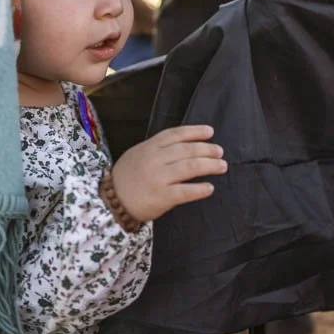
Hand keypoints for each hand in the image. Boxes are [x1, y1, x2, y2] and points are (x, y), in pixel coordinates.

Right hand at [110, 125, 225, 221]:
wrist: (111, 202)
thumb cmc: (127, 178)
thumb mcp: (138, 155)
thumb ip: (157, 149)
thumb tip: (186, 145)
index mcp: (149, 147)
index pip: (176, 135)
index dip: (194, 132)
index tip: (210, 132)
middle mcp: (154, 160)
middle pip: (187, 150)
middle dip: (207, 149)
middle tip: (220, 152)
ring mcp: (158, 178)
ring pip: (190, 167)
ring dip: (209, 165)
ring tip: (222, 166)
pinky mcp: (161, 197)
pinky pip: (185, 191)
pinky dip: (200, 189)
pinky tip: (210, 188)